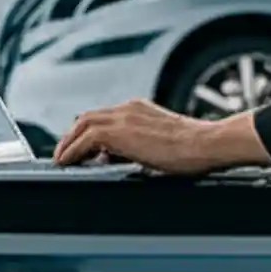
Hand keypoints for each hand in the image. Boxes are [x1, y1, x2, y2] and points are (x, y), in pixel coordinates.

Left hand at [53, 99, 260, 174]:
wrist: (208, 142)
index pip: (104, 117)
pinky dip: (73, 150)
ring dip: (68, 142)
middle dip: (73, 136)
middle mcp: (128, 109)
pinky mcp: (119, 131)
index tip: (82, 148)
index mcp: (139, 109)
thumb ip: (139, 146)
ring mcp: (123, 117)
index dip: (88, 133)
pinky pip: (85, 139)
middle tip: (65, 154)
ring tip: (62, 159)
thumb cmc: (196, 148)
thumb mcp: (162, 143)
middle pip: (88, 118)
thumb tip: (119, 158)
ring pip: (82, 124)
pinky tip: (67, 162)